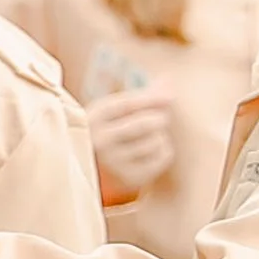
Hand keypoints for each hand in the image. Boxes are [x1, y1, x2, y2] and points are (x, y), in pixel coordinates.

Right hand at [85, 87, 176, 206]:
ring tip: (148, 138)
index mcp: (93, 119)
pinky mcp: (130, 179)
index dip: (150, 98)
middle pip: (145, 123)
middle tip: (158, 119)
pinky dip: (164, 150)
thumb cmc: (107, 132)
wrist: (88, 172)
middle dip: (159, 117)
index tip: (170, 96)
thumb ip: (141, 95)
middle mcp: (100, 142)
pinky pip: (163, 157)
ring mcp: (114, 162)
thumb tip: (169, 80)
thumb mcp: (113, 112)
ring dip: (159, 135)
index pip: (126, 104)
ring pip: (156, 140)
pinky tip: (151, 151)